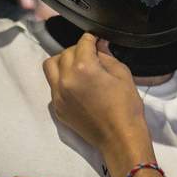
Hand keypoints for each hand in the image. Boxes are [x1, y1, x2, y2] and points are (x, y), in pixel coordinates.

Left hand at [43, 33, 147, 150]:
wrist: (119, 137)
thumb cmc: (126, 106)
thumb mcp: (122, 73)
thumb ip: (106, 56)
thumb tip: (98, 45)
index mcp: (84, 67)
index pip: (82, 43)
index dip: (92, 38)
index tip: (96, 40)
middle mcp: (66, 79)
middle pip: (65, 53)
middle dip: (78, 50)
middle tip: (91, 55)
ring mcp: (58, 95)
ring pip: (50, 67)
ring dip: (63, 62)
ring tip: (78, 67)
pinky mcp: (57, 108)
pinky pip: (53, 85)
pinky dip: (62, 80)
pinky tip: (77, 86)